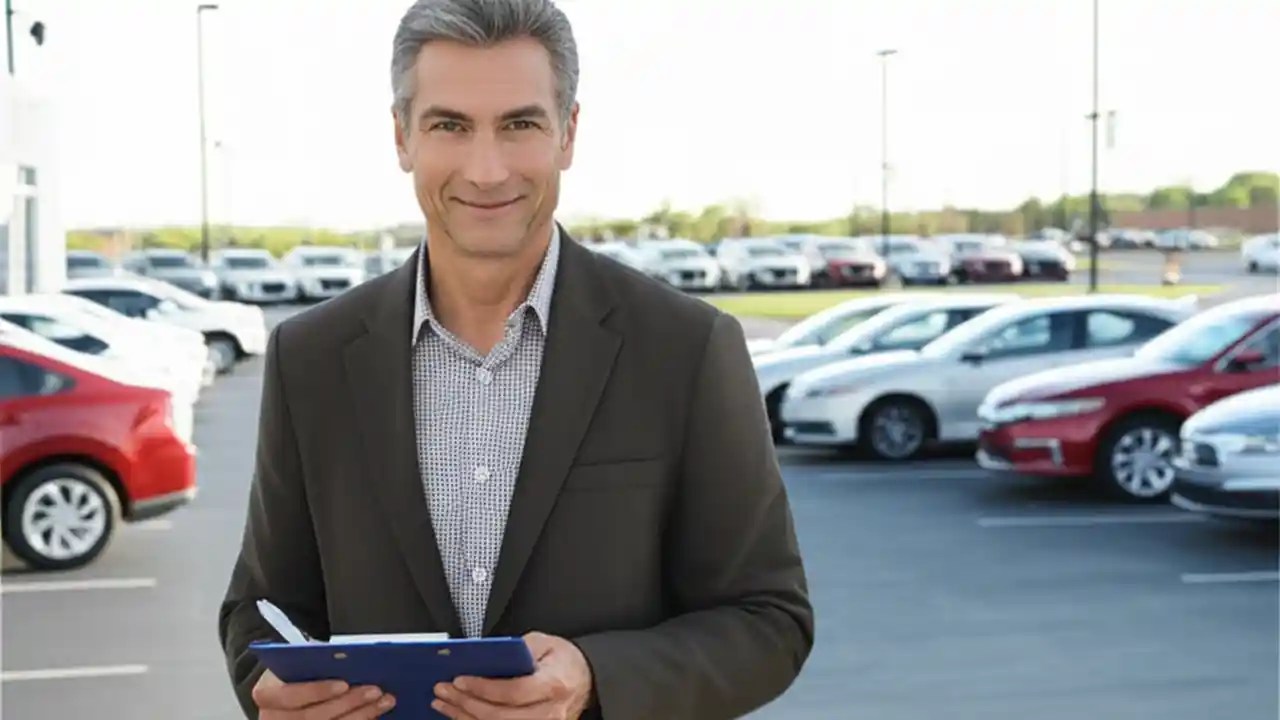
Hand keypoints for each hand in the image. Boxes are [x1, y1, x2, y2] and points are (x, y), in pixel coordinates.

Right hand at [252, 669, 396, 718]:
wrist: (285, 687)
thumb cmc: (296, 671)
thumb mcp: (297, 661)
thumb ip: (316, 661)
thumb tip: (349, 658)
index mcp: (266, 694)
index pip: (291, 696)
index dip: (318, 691)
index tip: (344, 683)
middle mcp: (273, 719)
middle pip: (313, 717)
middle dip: (348, 703)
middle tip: (375, 690)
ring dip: (360, 715)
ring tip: (384, 701)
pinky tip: (375, 714)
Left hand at [432, 632, 593, 719]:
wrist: (584, 680)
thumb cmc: (562, 660)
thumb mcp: (544, 643)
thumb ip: (518, 650)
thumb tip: (484, 657)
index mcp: (553, 685)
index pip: (514, 692)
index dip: (484, 688)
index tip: (460, 679)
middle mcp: (550, 713)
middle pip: (501, 717)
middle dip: (466, 704)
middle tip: (442, 690)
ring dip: (464, 718)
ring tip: (443, 704)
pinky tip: (458, 715)